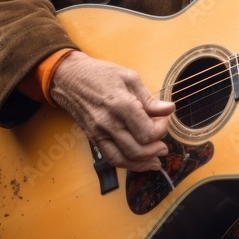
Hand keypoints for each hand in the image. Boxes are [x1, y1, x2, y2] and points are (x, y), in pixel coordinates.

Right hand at [50, 51, 175, 170]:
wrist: (69, 78)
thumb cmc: (101, 74)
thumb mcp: (129, 77)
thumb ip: (149, 98)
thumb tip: (169, 109)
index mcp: (120, 104)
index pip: (146, 132)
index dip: (161, 130)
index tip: (163, 120)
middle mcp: (108, 123)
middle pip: (137, 149)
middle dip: (155, 150)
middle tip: (164, 145)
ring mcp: (98, 133)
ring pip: (123, 159)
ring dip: (143, 163)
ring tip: (156, 160)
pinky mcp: (93, 139)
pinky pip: (111, 158)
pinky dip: (127, 164)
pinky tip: (139, 162)